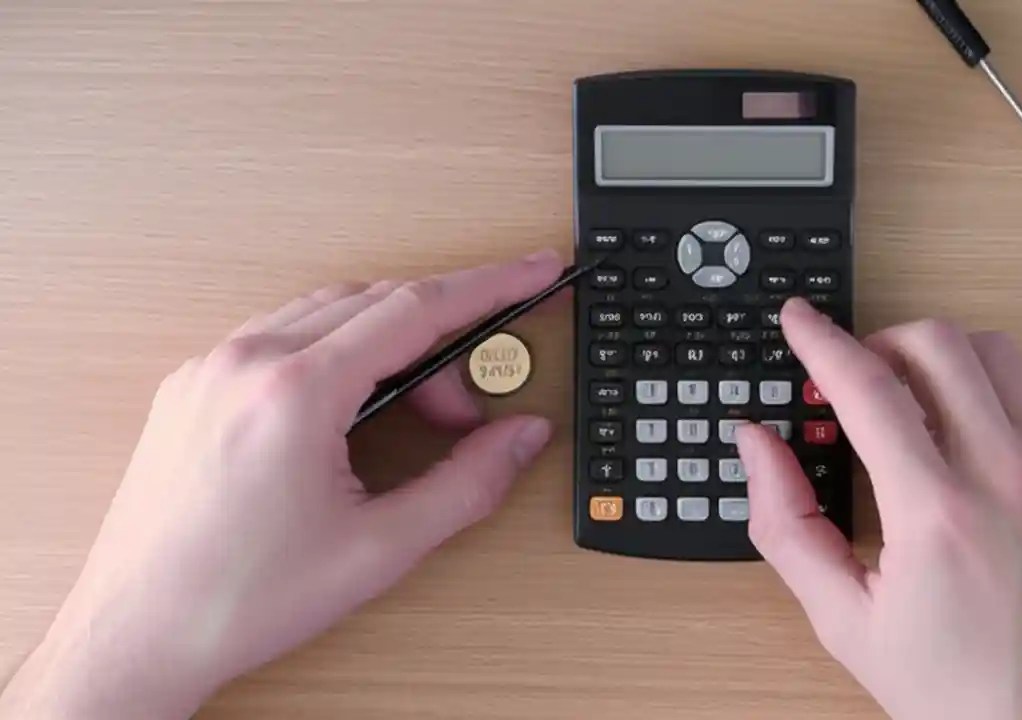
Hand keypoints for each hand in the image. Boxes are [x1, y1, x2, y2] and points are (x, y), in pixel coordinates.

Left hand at [0, 250, 563, 719]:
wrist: (136, 634)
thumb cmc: (240, 599)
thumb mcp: (378, 549)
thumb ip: (466, 484)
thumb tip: (521, 436)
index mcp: (296, 392)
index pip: (417, 310)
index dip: (490, 287)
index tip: (534, 272)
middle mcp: (247, 361)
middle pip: (377, 306)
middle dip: (442, 340)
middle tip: (468, 409)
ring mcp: (211, 368)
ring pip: (326, 312)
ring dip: (387, 343)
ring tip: (416, 413)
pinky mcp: (191, 385)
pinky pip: (280, 333)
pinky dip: (336, 349)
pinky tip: (352, 402)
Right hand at [738, 299, 1021, 719]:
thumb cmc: (963, 696)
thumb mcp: (846, 623)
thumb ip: (788, 525)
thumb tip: (759, 447)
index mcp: (938, 516)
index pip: (868, 388)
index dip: (821, 341)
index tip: (799, 319)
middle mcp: (1009, 478)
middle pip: (940, 343)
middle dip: (881, 339)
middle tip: (851, 374)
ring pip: (998, 353)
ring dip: (941, 355)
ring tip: (907, 398)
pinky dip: (985, 396)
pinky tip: (959, 445)